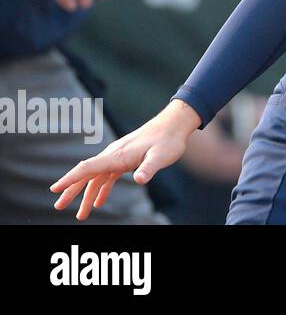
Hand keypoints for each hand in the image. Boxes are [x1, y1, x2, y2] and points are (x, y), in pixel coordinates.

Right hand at [50, 100, 200, 219]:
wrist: (174, 125)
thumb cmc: (168, 140)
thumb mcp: (161, 156)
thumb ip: (149, 168)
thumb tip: (139, 180)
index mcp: (117, 155)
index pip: (88, 167)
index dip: (70, 178)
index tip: (55, 189)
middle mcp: (113, 155)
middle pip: (87, 174)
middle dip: (71, 190)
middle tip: (58, 206)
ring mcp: (118, 157)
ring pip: (96, 178)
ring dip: (87, 195)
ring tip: (81, 215)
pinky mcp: (125, 160)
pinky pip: (107, 177)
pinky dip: (101, 190)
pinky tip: (98, 202)